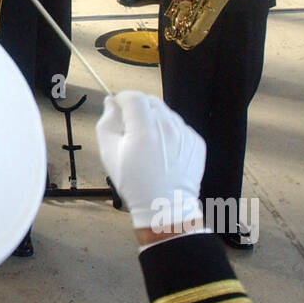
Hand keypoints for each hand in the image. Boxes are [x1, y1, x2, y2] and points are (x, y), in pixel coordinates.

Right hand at [95, 90, 205, 233]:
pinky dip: (170, 131)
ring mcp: (185, 133)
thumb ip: (107, 122)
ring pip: (166, 113)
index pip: (133, 97)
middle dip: (138, 108)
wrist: (165, 206)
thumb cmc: (134, 183)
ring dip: (155, 119)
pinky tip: (164, 150)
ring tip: (149, 143)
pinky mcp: (196, 141)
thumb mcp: (109, 154)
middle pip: (151, 101)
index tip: (118, 108)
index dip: (122, 99)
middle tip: (131, 127)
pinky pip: (179, 126)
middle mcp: (168, 127)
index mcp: (144, 129)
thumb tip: (111, 103)